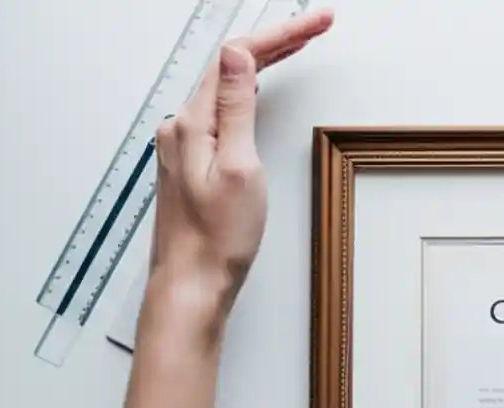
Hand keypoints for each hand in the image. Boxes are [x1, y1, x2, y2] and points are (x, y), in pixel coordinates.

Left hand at [146, 10, 333, 333]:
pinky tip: (260, 83)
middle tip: (319, 24)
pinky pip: (222, 106)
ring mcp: (185, 142)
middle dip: (279, 40)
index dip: (281, 34)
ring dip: (265, 59)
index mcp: (193, 124)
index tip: (317, 22)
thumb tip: (240, 57)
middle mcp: (183, 127)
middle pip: (233, 65)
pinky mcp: (192, 159)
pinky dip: (250, 87)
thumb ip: (238, 109)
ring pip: (228, 83)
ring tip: (298, 41)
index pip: (238, 57)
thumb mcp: (240, 169)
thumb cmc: (216, 241)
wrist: (191, 284)